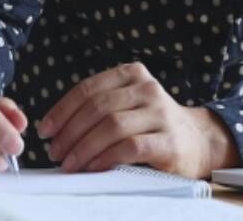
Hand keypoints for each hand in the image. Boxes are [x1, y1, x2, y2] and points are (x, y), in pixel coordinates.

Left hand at [37, 61, 238, 177]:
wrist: (197, 141)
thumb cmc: (152, 125)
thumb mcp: (129, 104)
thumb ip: (100, 107)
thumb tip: (55, 130)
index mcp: (132, 74)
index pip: (88, 88)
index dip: (62, 110)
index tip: (45, 130)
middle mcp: (147, 88)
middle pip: (97, 107)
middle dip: (70, 132)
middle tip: (54, 151)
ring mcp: (160, 113)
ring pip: (112, 126)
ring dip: (84, 147)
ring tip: (69, 163)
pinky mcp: (168, 141)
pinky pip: (130, 147)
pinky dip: (106, 157)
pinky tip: (93, 167)